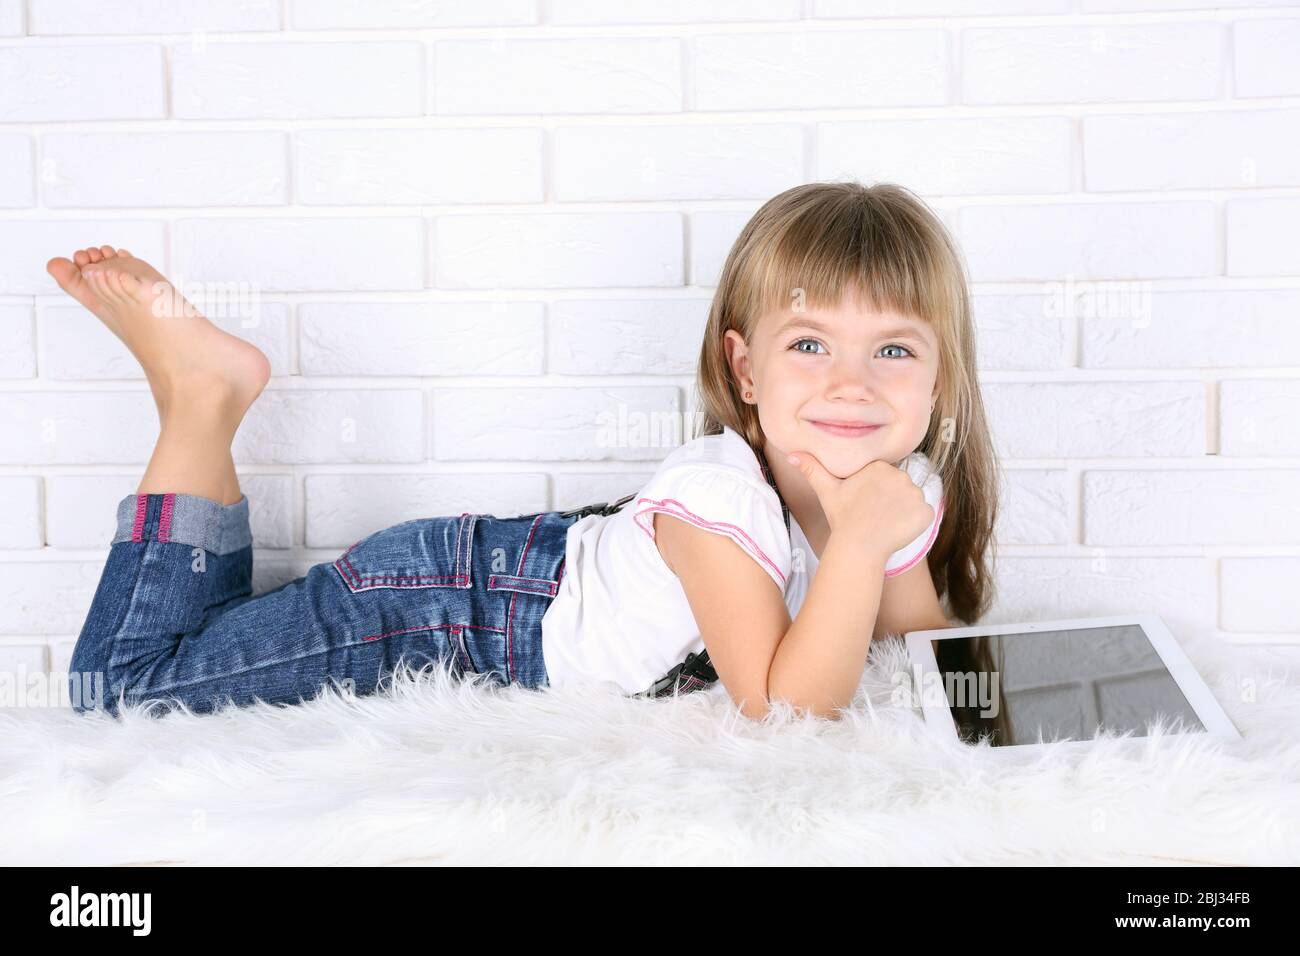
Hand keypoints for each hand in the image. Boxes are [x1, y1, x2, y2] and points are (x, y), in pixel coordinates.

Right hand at [786, 450, 933, 558]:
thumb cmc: (842, 517)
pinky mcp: (926, 513)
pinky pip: (924, 515)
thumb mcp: (826, 490)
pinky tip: (898, 530)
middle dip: (890, 500)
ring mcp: (916, 494)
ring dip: (903, 511)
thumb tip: (792, 453)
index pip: (885, 477)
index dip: (876, 492)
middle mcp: (901, 475)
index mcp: (880, 466)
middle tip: (874, 515)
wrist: (859, 545)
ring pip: (912, 501)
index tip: (866, 504)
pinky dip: (915, 523)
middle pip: (900, 487)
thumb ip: (812, 468)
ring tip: (885, 523)